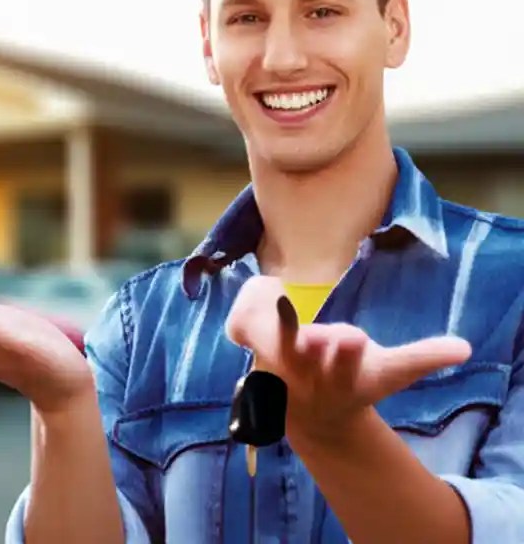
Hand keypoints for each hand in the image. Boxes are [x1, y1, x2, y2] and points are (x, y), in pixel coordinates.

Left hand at [225, 275, 471, 446]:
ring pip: (272, 344)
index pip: (348, 360)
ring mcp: (280, 369)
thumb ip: (422, 357)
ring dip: (273, 326)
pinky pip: (246, 333)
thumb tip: (463, 347)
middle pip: (306, 353)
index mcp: (345, 374)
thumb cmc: (357, 383)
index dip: (348, 350)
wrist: (316, 418)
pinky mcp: (258, 358)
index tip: (354, 337)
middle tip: (304, 320)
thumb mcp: (390, 373)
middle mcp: (310, 373)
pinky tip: (255, 293)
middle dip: (309, 339)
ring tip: (275, 297)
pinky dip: (248, 318)